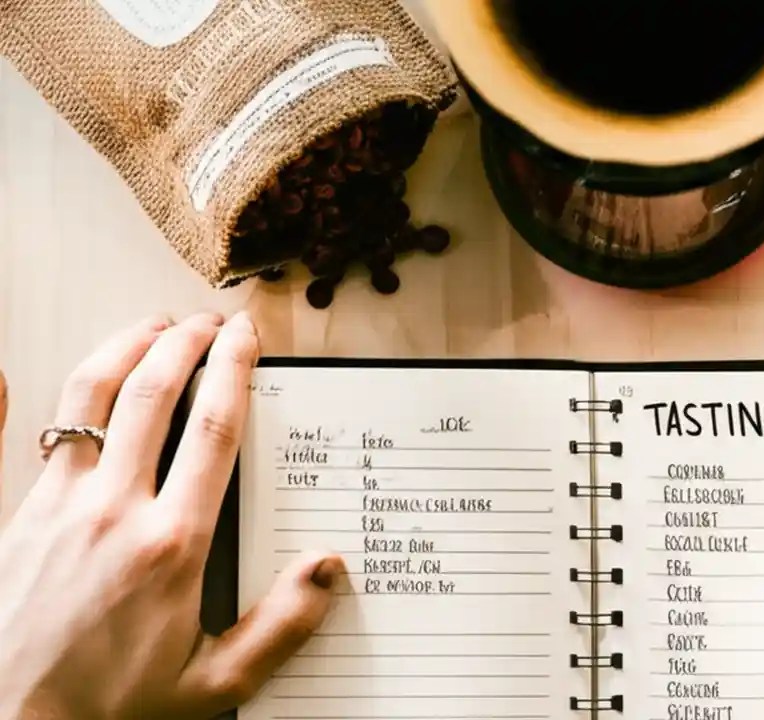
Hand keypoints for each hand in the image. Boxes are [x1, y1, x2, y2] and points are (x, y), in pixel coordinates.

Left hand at [0, 312, 344, 718]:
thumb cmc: (112, 707)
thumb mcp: (214, 683)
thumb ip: (281, 626)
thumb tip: (329, 569)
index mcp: (173, 544)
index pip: (214, 430)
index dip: (235, 371)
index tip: (248, 338)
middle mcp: (115, 509)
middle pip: (154, 393)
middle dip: (186, 341)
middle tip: (210, 321)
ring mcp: (61, 505)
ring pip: (90, 395)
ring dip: (125, 347)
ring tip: (152, 325)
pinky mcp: (22, 514)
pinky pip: (39, 433)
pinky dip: (40, 394)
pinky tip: (26, 371)